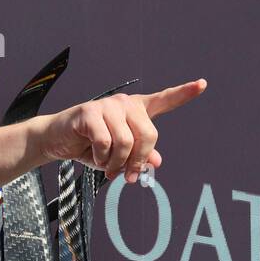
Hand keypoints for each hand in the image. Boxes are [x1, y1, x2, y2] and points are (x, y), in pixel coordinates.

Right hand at [35, 79, 206, 183]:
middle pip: (148, 135)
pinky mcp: (90, 112)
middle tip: (126, 176)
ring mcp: (107, 106)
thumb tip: (157, 162)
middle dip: (137, 161)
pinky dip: (100, 157)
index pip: (163, 100)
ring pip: (126, 142)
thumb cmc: (88, 146)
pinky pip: (105, 143)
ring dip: (116, 163)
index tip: (202, 84)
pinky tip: (93, 155)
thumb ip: (139, 157)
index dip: (183, 93)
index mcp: (135, 111)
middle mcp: (125, 104)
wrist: (57, 141)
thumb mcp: (117, 156)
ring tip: (106, 168)